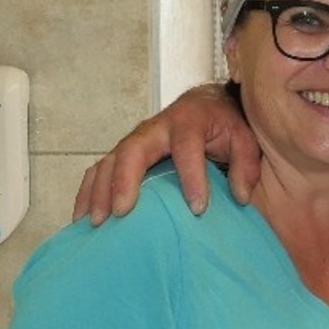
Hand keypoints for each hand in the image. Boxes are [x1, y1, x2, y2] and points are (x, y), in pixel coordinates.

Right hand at [73, 84, 260, 222]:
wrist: (207, 105)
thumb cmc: (226, 126)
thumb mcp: (244, 139)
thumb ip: (246, 164)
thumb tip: (241, 195)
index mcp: (189, 120)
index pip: (187, 147)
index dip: (192, 177)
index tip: (198, 208)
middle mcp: (156, 128)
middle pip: (133, 149)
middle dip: (124, 181)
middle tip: (122, 213)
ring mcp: (135, 140)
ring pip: (110, 161)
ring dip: (99, 191)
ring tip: (96, 223)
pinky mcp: (124, 153)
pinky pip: (99, 170)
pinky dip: (88, 193)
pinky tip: (82, 219)